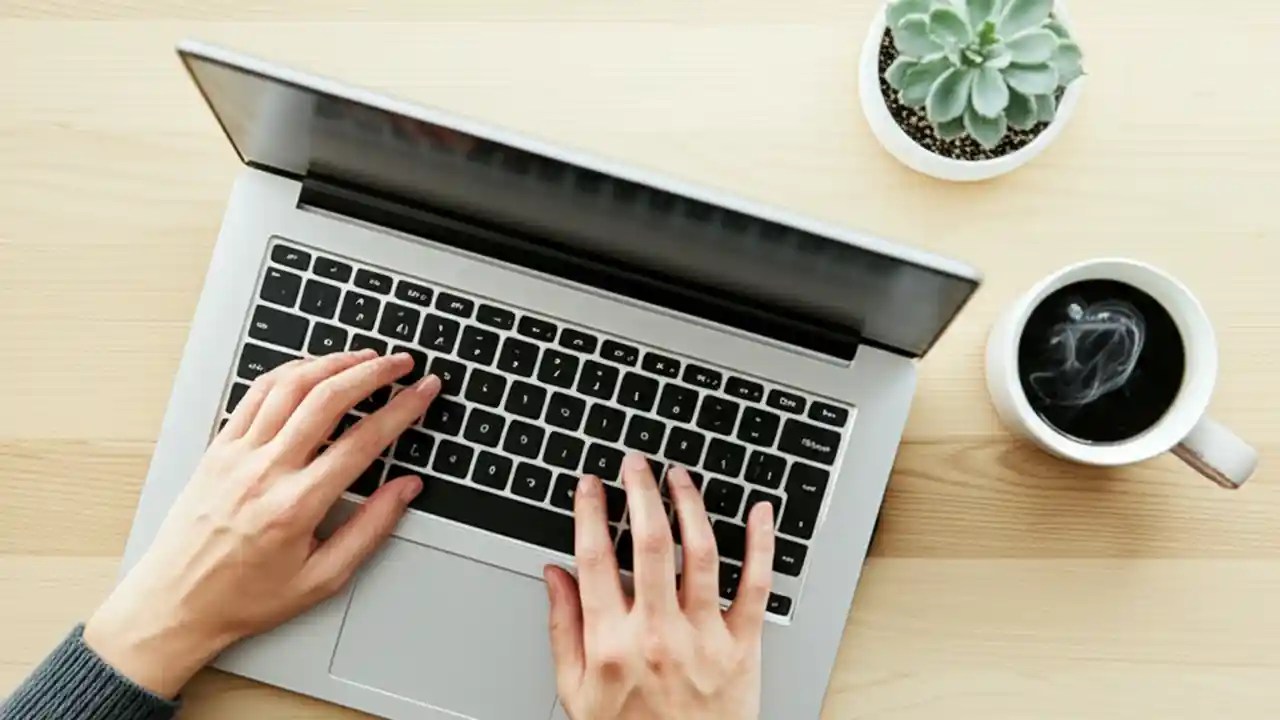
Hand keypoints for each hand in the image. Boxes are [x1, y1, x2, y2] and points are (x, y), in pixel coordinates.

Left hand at [85, 350, 439, 697]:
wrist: (175, 604)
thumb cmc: (245, 597)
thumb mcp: (322, 579)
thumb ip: (370, 529)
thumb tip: (405, 490)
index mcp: (297, 506)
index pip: (363, 441)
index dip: (403, 409)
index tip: (424, 391)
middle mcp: (265, 472)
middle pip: (327, 399)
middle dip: (372, 372)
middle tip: (401, 363)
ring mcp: (237, 455)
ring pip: (290, 387)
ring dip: (332, 363)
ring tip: (363, 357)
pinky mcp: (218, 449)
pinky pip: (255, 395)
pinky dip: (289, 372)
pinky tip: (311, 369)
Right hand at [545, 453, 775, 719]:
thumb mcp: (576, 691)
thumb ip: (563, 629)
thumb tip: (554, 574)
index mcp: (611, 642)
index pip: (594, 558)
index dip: (590, 512)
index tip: (590, 484)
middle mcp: (657, 633)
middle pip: (648, 543)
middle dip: (640, 492)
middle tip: (635, 464)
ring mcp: (704, 637)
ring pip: (700, 553)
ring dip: (690, 505)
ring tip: (680, 476)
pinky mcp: (743, 646)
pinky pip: (757, 586)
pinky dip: (762, 544)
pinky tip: (759, 511)